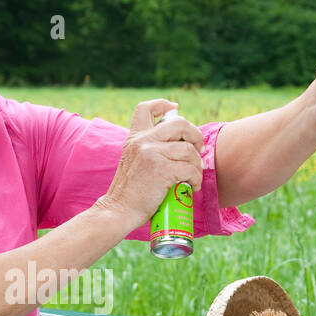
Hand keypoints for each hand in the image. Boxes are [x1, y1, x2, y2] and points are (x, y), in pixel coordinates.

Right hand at [95, 98, 204, 230]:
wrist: (118, 210)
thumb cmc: (130, 192)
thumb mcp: (133, 161)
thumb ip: (149, 149)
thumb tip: (181, 144)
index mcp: (134, 138)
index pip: (145, 108)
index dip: (163, 105)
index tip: (175, 109)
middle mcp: (142, 141)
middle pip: (179, 124)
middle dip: (195, 135)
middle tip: (197, 150)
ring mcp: (152, 154)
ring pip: (189, 150)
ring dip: (197, 165)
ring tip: (193, 177)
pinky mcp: (162, 170)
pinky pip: (190, 169)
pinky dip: (196, 179)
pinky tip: (192, 186)